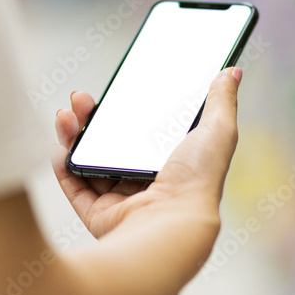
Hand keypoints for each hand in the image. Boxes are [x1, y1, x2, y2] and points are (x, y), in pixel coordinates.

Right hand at [52, 68, 241, 238]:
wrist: (172, 222)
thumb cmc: (198, 180)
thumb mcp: (217, 130)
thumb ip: (221, 100)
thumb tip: (232, 71)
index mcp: (173, 163)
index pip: (145, 131)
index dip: (128, 109)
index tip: (114, 88)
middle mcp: (147, 182)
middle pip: (112, 145)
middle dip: (93, 118)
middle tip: (81, 98)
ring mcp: (121, 200)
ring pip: (90, 162)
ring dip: (74, 136)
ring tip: (67, 114)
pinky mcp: (100, 215)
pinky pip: (75, 186)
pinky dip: (64, 165)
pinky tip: (62, 145)